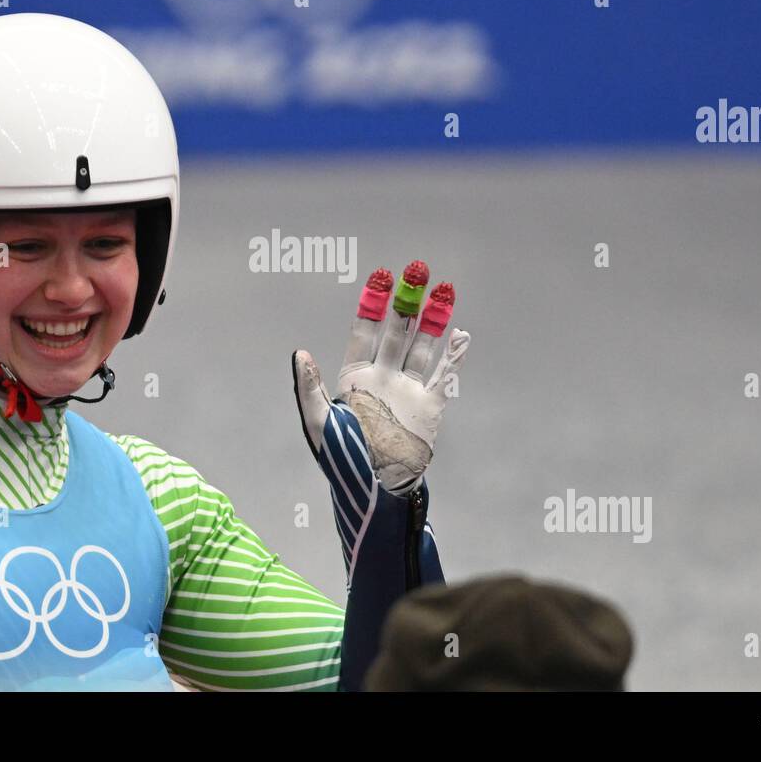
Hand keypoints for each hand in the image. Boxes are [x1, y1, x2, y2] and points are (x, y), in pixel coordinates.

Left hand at [292, 261, 469, 495]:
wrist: (375, 492)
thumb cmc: (340, 460)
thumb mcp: (318, 423)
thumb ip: (309, 388)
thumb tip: (299, 353)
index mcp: (355, 376)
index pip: (365, 331)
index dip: (373, 303)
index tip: (381, 276)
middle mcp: (383, 377)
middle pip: (397, 331)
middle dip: (406, 301)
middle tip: (417, 269)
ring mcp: (407, 390)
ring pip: (423, 346)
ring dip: (433, 320)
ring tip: (445, 290)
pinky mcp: (429, 407)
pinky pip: (443, 376)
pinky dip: (453, 356)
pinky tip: (461, 334)